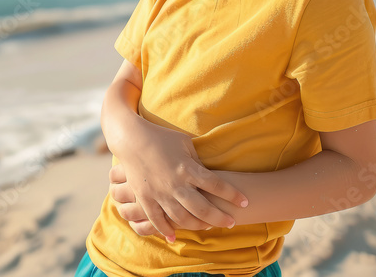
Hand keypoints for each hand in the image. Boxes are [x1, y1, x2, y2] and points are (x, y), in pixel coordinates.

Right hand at [107, 119, 248, 241]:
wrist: (131, 138)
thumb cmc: (161, 138)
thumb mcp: (184, 143)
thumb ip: (197, 161)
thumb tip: (210, 173)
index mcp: (187, 167)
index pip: (216, 184)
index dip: (232, 195)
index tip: (245, 202)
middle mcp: (175, 183)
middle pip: (202, 207)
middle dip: (220, 217)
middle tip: (231, 222)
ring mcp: (159, 193)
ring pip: (182, 218)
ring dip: (198, 226)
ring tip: (208, 227)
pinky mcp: (145, 198)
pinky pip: (157, 219)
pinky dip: (166, 230)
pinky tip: (174, 236)